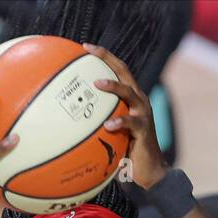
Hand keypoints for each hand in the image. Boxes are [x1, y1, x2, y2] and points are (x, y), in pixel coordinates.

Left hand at [83, 43, 168, 189]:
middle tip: (89, 51)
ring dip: (114, 86)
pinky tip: (108, 125)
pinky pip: (131, 123)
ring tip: (97, 83)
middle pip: (124, 71)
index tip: (85, 47)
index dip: (103, 56)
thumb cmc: (126, 152)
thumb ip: (96, 122)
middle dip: (107, 58)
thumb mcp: (110, 133)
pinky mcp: (144, 129)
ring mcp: (143, 113)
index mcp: (130, 97)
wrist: (150, 170)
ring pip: (129, 92)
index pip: (118, 70)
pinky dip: (120, 122)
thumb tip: (67, 121)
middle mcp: (138, 100)